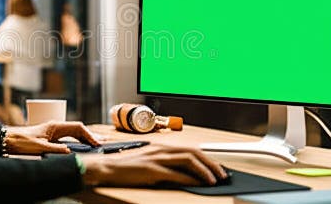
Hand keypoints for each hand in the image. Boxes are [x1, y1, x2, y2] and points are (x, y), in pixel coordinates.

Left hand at [5, 121, 99, 154]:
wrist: (9, 140)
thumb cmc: (22, 141)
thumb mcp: (40, 147)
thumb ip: (56, 150)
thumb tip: (70, 152)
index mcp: (55, 126)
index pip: (77, 127)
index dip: (88, 135)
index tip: (97, 143)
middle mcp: (56, 127)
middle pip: (78, 130)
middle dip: (90, 136)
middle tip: (103, 141)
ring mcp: (53, 132)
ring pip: (74, 134)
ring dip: (85, 139)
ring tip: (97, 144)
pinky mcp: (50, 138)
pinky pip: (68, 139)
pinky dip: (77, 142)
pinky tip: (82, 147)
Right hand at [81, 144, 226, 186]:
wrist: (107, 168)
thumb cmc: (128, 168)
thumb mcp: (151, 163)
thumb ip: (168, 166)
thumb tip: (187, 175)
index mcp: (162, 146)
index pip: (191, 149)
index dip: (207, 159)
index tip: (218, 168)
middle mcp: (162, 149)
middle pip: (194, 152)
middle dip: (211, 163)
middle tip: (222, 174)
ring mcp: (157, 158)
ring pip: (188, 160)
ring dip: (204, 171)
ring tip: (213, 180)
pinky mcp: (151, 169)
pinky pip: (175, 174)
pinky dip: (189, 179)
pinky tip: (196, 185)